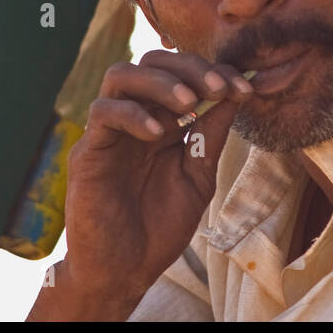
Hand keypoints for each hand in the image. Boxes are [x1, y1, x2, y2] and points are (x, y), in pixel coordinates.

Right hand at [29, 51, 252, 319]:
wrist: (124, 271)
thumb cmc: (159, 228)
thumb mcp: (198, 177)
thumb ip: (210, 137)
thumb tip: (233, 95)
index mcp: (162, 122)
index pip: (181, 75)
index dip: (213, 73)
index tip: (244, 88)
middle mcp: (133, 119)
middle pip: (150, 62)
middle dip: (188, 67)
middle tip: (217, 87)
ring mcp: (108, 132)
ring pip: (121, 75)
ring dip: (159, 81)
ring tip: (188, 103)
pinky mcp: (88, 151)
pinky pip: (103, 113)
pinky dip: (133, 114)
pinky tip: (159, 133)